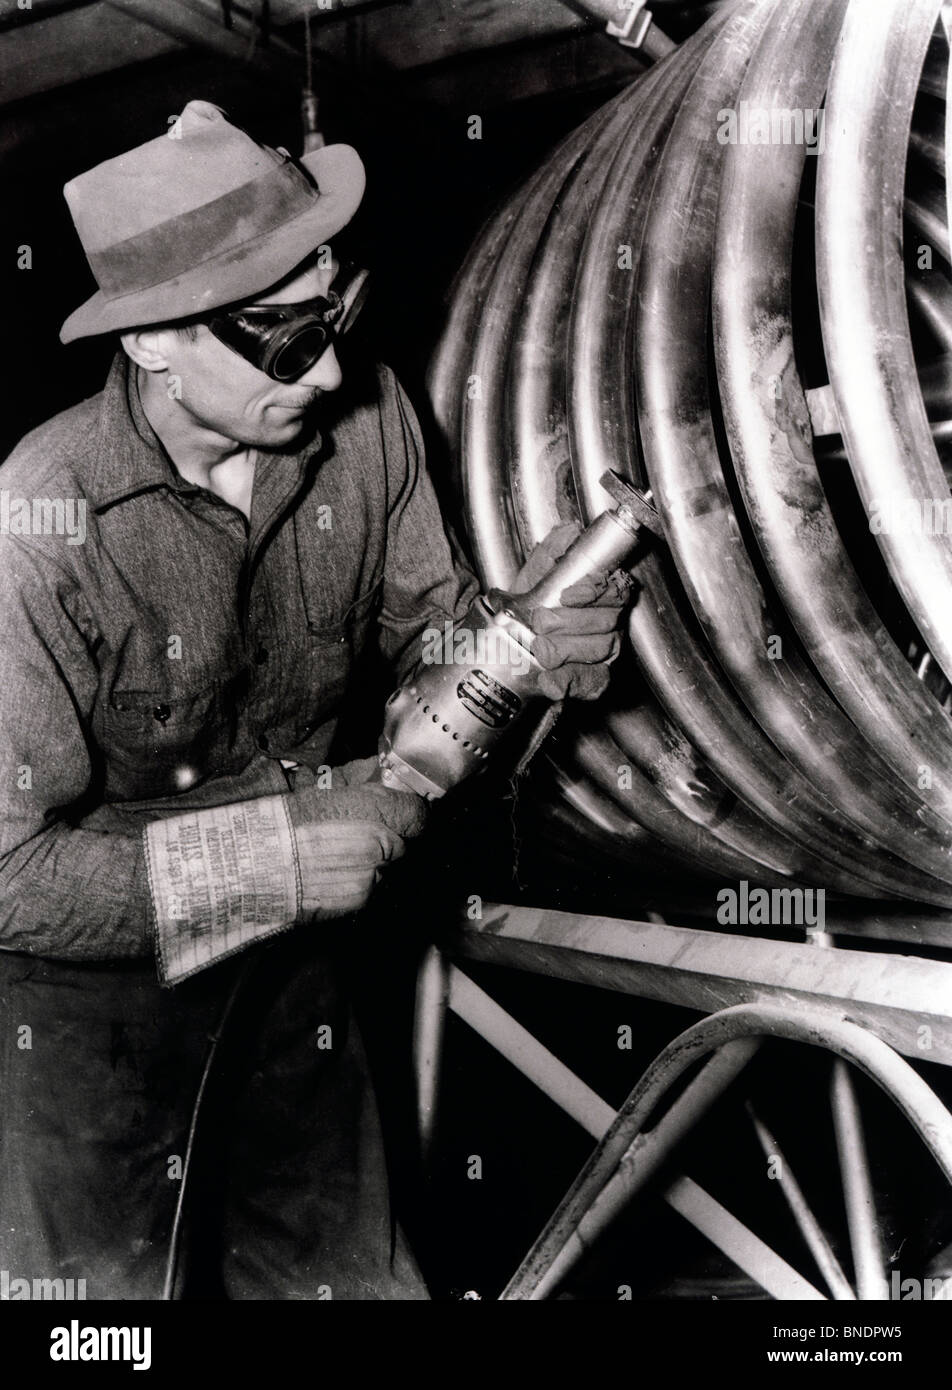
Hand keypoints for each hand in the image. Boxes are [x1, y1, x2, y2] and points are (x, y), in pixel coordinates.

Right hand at [287, 757, 426, 917]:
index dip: (407, 814)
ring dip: (371, 864)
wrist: (255, 863)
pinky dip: (354, 882)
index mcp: (377, 811)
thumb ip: (361, 780)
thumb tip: (381, 775)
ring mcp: (372, 877)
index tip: (397, 814)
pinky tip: (329, 873)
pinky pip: (368, 889)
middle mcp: (382, 845)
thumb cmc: (285, 820)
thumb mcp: (325, 786)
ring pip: (385, 869)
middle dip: (387, 839)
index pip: (417, 815)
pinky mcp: (359, 901)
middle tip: (356, 835)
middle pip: (403, 843)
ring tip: (336, 856)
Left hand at [510, 522, 630, 700]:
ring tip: (540, 648)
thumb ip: (551, 552)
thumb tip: (569, 531)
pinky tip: (549, 680)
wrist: (508, 646)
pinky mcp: (593, 682)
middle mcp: (609, 623)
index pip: (615, 588)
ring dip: (567, 648)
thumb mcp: (533, 577)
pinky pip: (590, 683)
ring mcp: (604, 654)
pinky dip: (567, 682)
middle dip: (571, 621)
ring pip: (600, 649)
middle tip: (541, 622)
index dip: (595, 591)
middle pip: (607, 621)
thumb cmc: (528, 609)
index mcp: (600, 594)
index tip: (568, 595)